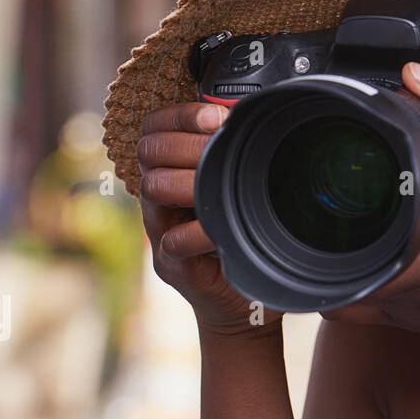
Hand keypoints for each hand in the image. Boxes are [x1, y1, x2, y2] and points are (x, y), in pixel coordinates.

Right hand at [137, 102, 281, 337]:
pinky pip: (173, 240)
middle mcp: (162, 198)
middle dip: (188, 141)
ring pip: (153, 188)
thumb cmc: (251, 238)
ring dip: (192, 179)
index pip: (155, 127)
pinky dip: (200, 232)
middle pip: (150, 150)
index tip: (216, 117)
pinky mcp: (171, 264)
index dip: (179, 116)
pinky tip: (225, 228)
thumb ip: (245, 159)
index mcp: (177, 172)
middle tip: (222, 141)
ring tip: (225, 177)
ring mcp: (161, 230)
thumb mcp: (249, 191)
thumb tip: (269, 118)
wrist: (246, 302)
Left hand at [324, 62, 419, 332]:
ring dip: (341, 264)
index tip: (315, 203)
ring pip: (351, 301)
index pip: (337, 266)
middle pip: (332, 283)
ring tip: (348, 222)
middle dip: (319, 245)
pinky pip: (378, 305)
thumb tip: (419, 77)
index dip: (315, 237)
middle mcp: (415, 296)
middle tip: (326, 203)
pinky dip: (369, 277)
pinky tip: (385, 244)